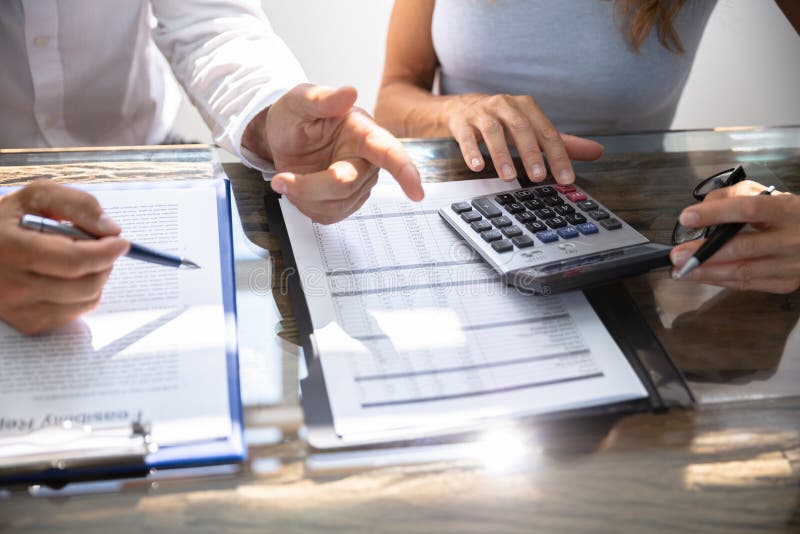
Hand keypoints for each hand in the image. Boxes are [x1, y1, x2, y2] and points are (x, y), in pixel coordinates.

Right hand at [0, 181, 128, 333]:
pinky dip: (82, 295)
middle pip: (85, 285)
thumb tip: (111, 229)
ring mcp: (17, 309)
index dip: (105, 252)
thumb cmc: (10, 220)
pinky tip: (68, 278)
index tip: (121, 242)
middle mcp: (11, 285)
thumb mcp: (36, 197)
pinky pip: (74, 314)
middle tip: (103, 248)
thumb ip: (77, 204)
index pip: (74, 260)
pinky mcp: (26, 324)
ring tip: (82, 260)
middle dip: (105, 264)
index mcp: (11, 248)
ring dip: (96, 279)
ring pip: (85, 301)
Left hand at [244, 84, 423, 223]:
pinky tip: (301, 188)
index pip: (389, 153)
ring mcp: (357, 184)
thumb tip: (348, 92)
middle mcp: (365, 161)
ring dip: (304, 195)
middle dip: (310, 185)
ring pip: (336, 205)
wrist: (283, 139)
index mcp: (363, 133)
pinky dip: (306, 205)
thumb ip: (321, 98)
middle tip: (280, 179)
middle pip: (346, 185)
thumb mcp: (299, 101)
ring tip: (290, 177)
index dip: (405, 173)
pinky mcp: (345, 203)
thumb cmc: (295, 117)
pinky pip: (328, 215)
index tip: (417, 193)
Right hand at [441, 93, 604, 183]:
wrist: (459, 108)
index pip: (547, 132)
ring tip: (508, 177)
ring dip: (502, 154)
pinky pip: (466, 136)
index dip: (558, 155)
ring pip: (493, 131)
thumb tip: (597, 152)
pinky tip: (477, 166)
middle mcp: (505, 105)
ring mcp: (482, 112)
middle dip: (531, 153)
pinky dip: (472, 151)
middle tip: (538, 177)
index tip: (566, 178)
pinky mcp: (462, 122)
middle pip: (522, 127)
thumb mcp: (531, 128)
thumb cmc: (500, 120)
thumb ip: (561, 142)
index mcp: (526, 107)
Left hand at [670, 180, 799, 293]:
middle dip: (705, 253)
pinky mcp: (785, 282)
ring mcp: (790, 265)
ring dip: (707, 273)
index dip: (716, 213)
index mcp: (787, 210)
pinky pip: (747, 284)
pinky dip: (720, 281)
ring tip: (680, 271)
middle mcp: (791, 239)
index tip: (687, 217)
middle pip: (744, 247)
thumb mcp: (767, 194)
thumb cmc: (788, 215)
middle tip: (677, 255)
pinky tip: (701, 277)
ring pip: (743, 271)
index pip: (749, 209)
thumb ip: (733, 195)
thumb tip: (703, 207)